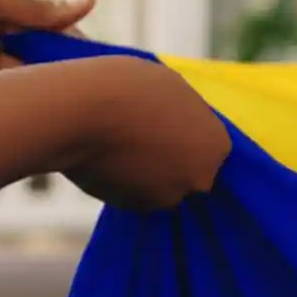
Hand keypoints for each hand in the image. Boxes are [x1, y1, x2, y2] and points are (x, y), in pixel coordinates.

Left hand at [0, 0, 95, 86]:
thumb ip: (37, 9)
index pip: (42, 19)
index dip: (68, 33)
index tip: (96, 50)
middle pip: (37, 48)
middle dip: (63, 59)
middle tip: (97, 74)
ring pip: (24, 72)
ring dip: (47, 78)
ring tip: (79, 87)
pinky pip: (2, 91)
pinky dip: (23, 95)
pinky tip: (48, 99)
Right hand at [60, 57, 231, 210]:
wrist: (79, 113)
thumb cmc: (128, 88)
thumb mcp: (171, 87)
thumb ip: (185, 114)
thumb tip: (182, 125)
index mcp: (217, 146)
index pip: (208, 145)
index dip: (186, 133)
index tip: (163, 120)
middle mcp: (200, 179)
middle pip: (188, 169)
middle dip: (170, 157)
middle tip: (142, 134)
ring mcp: (167, 197)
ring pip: (161, 184)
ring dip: (148, 171)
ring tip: (120, 143)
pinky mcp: (134, 209)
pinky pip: (136, 194)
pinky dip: (126, 181)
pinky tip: (108, 158)